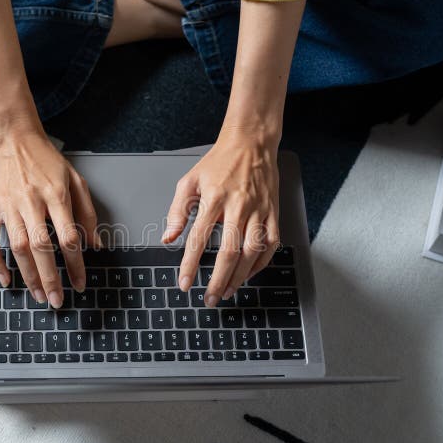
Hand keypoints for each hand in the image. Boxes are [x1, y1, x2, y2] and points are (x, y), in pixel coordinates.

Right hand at [0, 118, 99, 307]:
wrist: (11, 136)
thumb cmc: (45, 158)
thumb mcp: (74, 179)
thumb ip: (87, 211)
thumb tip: (95, 243)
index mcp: (56, 195)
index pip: (69, 237)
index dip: (76, 265)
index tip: (80, 283)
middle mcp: (32, 202)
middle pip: (42, 248)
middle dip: (51, 278)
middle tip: (57, 300)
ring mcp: (9, 206)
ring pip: (18, 247)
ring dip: (28, 275)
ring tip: (38, 295)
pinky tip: (6, 278)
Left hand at [162, 126, 280, 305]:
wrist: (251, 143)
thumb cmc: (218, 162)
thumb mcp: (189, 181)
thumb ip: (177, 211)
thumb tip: (168, 237)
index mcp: (214, 199)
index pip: (199, 239)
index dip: (191, 265)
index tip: (184, 283)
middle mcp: (239, 207)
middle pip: (229, 252)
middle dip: (218, 280)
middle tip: (208, 298)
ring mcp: (259, 210)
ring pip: (252, 252)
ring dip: (240, 277)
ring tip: (227, 291)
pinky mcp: (274, 212)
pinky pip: (271, 244)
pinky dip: (261, 263)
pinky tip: (249, 274)